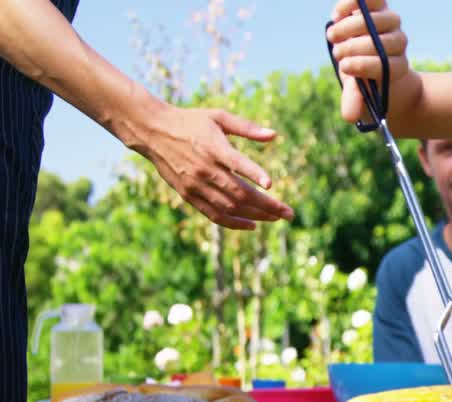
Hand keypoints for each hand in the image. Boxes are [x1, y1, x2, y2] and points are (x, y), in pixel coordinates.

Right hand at [138, 105, 294, 230]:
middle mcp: (204, 169)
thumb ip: (247, 128)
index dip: (254, 173)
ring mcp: (195, 184)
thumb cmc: (191, 121)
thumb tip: (275, 135)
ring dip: (255, 215)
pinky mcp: (188, 195)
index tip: (271, 184)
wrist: (152, 131)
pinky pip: (213, 214)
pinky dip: (234, 222)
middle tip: (289, 213)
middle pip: (239, 193)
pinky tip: (252, 225)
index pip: (236, 163)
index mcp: (213, 147)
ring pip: (229, 207)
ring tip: (276, 218)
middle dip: (267, 205)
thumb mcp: (218, 117)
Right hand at [326, 0, 414, 125]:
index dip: (367, 66)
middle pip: (382, 43)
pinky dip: (353, 4)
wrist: (365, 50)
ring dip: (350, 28)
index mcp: (397, 67)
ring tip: (333, 36)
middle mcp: (399, 43)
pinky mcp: (380, 6)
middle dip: (354, 48)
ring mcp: (391, 23)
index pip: (389, 66)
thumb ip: (354, 99)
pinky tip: (338, 14)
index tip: (345, 67)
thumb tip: (348, 116)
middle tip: (337, 53)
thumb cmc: (361, 73)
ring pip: (375, 21)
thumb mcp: (357, 88)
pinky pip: (372, 0)